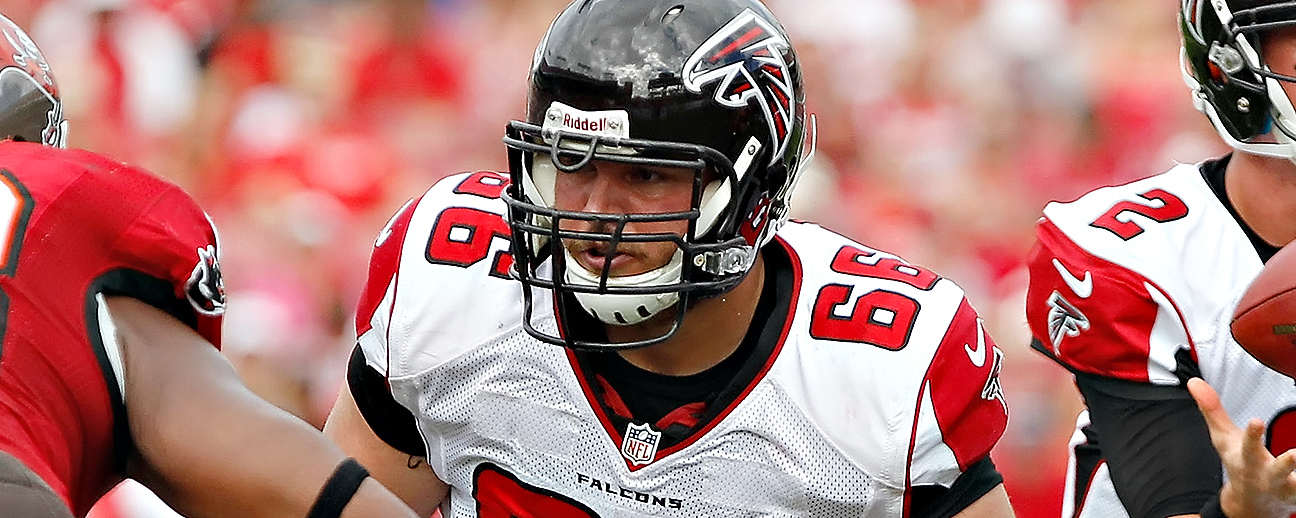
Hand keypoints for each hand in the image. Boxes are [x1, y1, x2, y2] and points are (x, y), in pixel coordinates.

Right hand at [1188, 377, 1295, 517]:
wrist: (1251, 505)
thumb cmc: (1239, 465)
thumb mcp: (1223, 440)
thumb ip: (1212, 410)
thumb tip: (1195, 382)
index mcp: (1247, 459)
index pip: (1248, 445)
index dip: (1252, 434)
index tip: (1257, 422)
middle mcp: (1267, 474)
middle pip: (1277, 469)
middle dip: (1286, 463)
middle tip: (1294, 454)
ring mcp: (1286, 485)